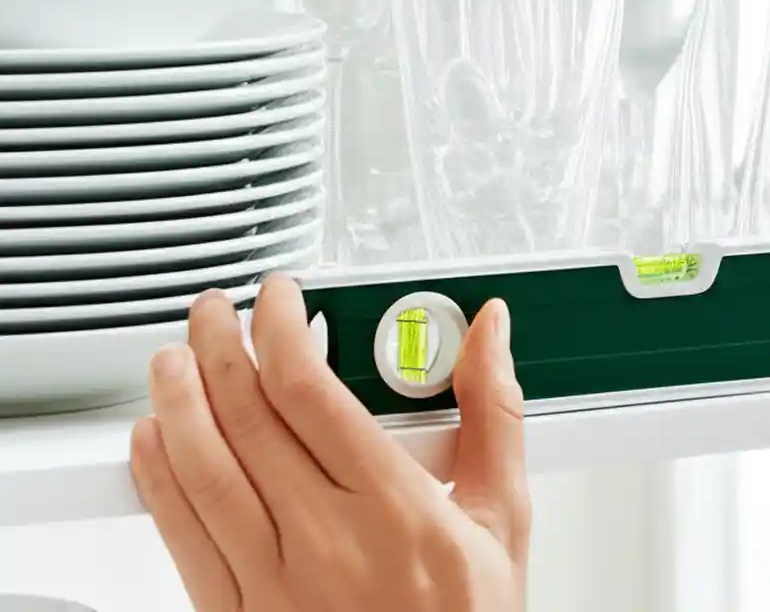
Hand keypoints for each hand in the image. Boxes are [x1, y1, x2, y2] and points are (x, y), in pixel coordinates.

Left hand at [129, 276, 529, 611]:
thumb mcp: (503, 519)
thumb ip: (495, 415)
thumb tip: (490, 335)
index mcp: (393, 506)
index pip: (310, 390)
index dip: (281, 328)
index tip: (280, 300)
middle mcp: (325, 539)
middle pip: (247, 418)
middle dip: (219, 346)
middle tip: (216, 314)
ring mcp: (273, 580)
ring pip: (204, 469)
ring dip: (177, 400)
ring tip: (174, 358)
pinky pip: (181, 535)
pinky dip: (158, 476)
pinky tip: (154, 439)